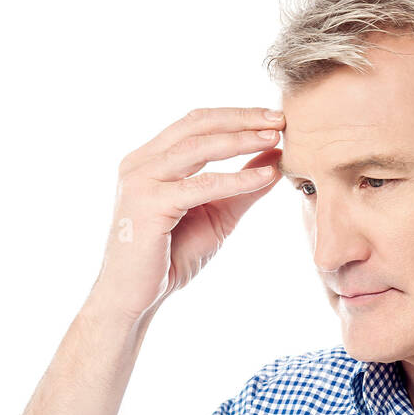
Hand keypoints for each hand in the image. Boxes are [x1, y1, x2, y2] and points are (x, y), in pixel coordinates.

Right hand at [91, 106, 284, 321]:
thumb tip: (274, 159)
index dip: (235, 116)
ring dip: (240, 140)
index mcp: (150, 160)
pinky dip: (236, 179)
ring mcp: (140, 181)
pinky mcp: (148, 204)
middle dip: (241, 119)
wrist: (134, 298)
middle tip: (279, 119)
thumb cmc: (169, 258)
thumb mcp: (216, 215)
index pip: (196, 123)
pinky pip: (201, 186)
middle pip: (196, 125)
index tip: (272, 118)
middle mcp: (140, 163)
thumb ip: (241, 187)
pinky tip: (264, 178)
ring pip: (198, 148)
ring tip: (273, 139)